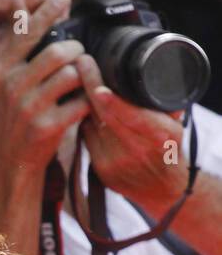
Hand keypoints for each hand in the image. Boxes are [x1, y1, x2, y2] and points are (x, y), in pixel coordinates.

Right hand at [0, 0, 93, 175]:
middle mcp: (10, 87)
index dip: (47, 12)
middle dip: (76, 51)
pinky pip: (81, 102)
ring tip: (81, 83)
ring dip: (84, 76)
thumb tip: (26, 7)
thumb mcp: (6, 82)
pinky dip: (88, 101)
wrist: (9, 163)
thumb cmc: (15, 116)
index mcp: (1, 70)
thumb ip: (19, 49)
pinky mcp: (45, 128)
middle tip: (78, 58)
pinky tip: (83, 105)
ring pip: (71, 74)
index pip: (27, 32)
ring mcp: (27, 108)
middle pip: (58, 52)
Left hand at [71, 55, 188, 214]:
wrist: (162, 190)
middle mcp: (136, 150)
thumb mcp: (174, 127)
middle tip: (81, 64)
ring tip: (81, 81)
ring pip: (91, 126)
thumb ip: (162, 106)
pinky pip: (86, 139)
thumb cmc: (168, 151)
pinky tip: (83, 111)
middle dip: (90, 87)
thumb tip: (148, 79)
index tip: (99, 86)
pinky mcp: (98, 169)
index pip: (133, 117)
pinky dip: (84, 123)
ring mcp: (114, 162)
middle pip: (105, 116)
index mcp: (160, 136)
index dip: (114, 102)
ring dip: (84, 103)